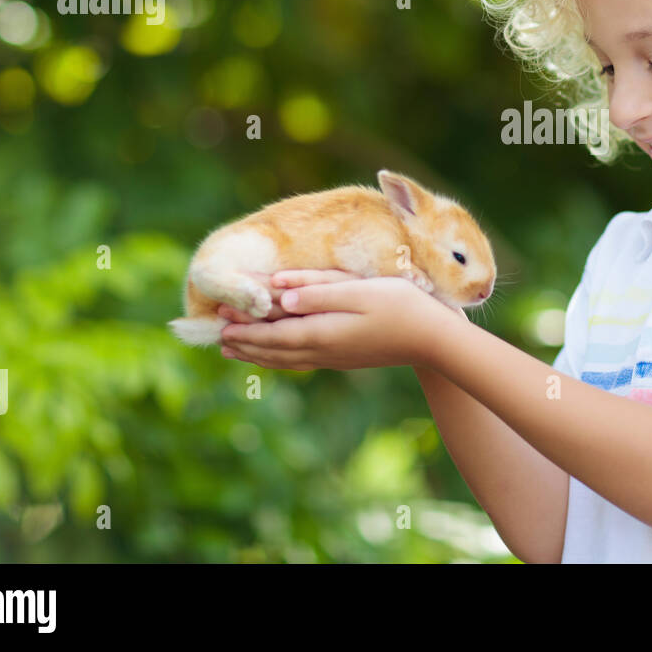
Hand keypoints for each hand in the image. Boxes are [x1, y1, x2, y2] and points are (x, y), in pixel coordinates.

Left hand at [218, 273, 453, 370]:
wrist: (433, 339)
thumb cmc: (401, 306)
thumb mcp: (358, 290)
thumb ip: (318, 290)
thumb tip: (281, 295)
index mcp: (323, 332)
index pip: (272, 333)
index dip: (245, 328)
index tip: (220, 322)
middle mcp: (324, 350)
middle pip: (274, 350)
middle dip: (245, 343)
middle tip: (217, 338)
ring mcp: (336, 357)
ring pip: (286, 359)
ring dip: (259, 354)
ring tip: (236, 350)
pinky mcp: (346, 358)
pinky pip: (302, 361)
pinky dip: (281, 359)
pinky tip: (280, 355)